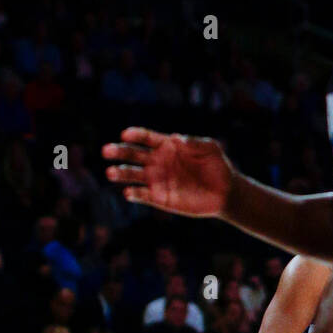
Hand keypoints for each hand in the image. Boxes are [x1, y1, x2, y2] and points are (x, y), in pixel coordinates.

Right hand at [102, 128, 233, 217]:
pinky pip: (143, 195)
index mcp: (167, 146)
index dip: (136, 135)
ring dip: (121, 173)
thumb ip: (194, 142)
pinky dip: (135, 194)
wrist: (225, 192)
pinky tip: (129, 192)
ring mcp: (158, 180)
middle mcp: (158, 162)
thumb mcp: (210, 148)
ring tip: (111, 172)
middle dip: (120, 152)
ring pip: (133, 175)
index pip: (147, 138)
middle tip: (107, 151)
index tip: (125, 134)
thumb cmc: (217, 165)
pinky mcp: (160, 198)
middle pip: (134, 155)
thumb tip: (176, 138)